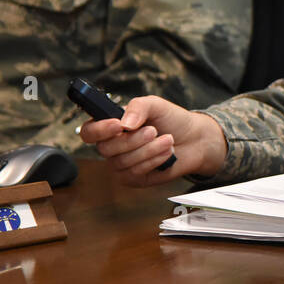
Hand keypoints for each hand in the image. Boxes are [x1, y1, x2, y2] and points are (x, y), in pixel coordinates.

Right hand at [79, 95, 227, 186]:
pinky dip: (153, 161)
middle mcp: (113, 146)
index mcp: (111, 126)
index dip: (99, 130)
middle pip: (106, 149)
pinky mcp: (134, 178)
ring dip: (148, 150)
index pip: (89, 131)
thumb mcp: (155, 105)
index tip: (117, 125)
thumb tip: (124, 123)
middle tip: (153, 130)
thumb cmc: (172, 120)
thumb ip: (138, 107)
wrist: (194, 139)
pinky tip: (166, 153)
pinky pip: (135, 173)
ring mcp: (122, 164)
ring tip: (167, 140)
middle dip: (132, 140)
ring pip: (123, 162)